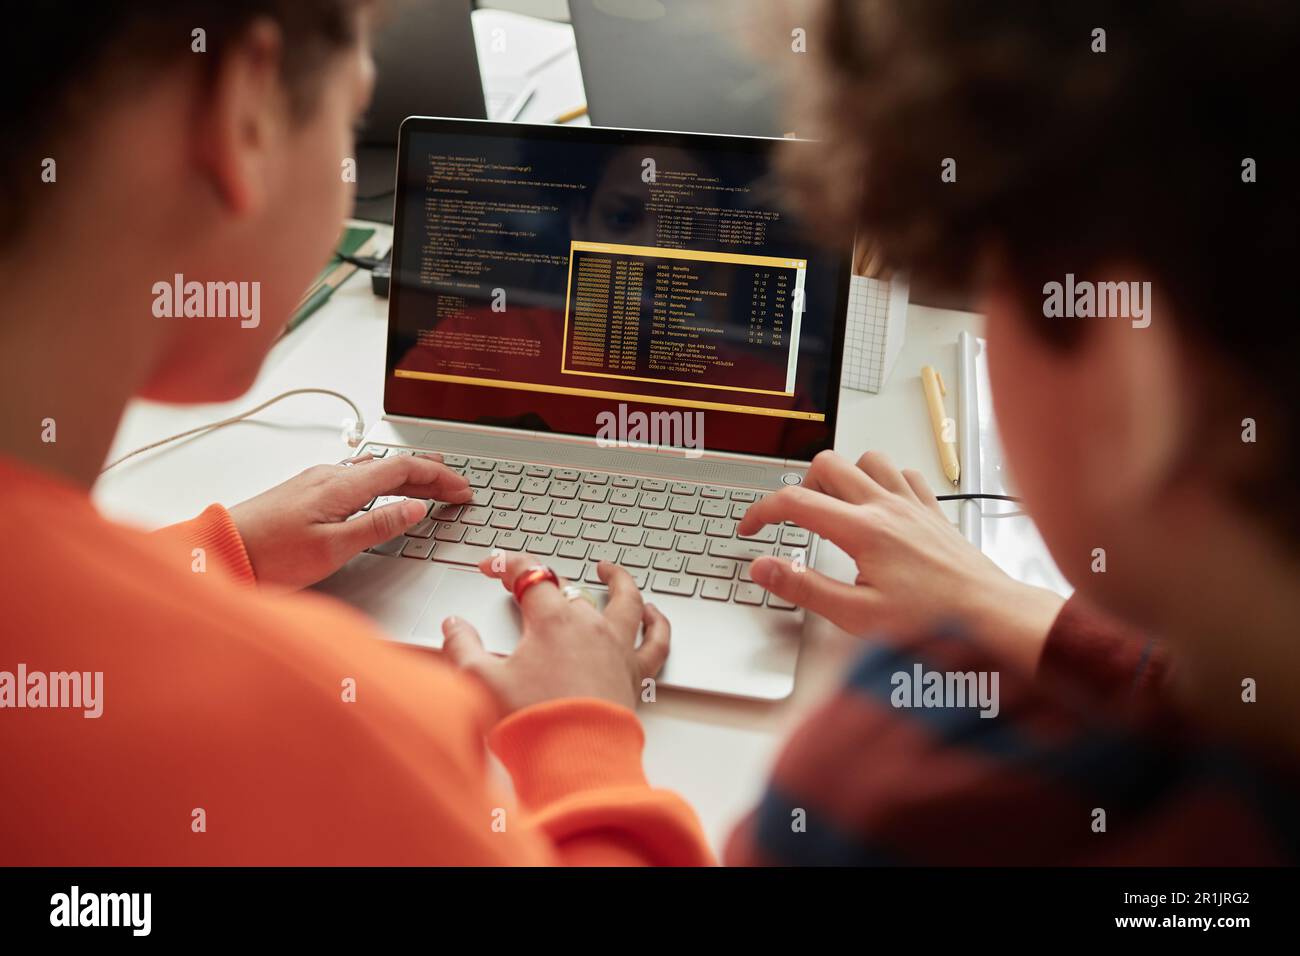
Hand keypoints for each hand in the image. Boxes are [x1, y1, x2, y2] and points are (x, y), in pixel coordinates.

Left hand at [229, 453, 470, 588]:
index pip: (404, 469)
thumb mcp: (333, 548)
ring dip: (405, 473)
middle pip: (391, 464)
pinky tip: (380, 488)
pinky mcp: (304, 491)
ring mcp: (315, 480)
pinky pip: (355, 475)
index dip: (439, 477)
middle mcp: (329, 475)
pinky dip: (382, 479)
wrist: (219, 552)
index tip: (462, 489)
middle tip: (456, 482)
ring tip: (427, 479)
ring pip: (373, 468)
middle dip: (429, 471)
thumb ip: (378, 525)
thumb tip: (415, 508)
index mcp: (342, 486)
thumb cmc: (269, 555)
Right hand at [440, 553, 670, 715]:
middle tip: (526, 585)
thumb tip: (454, 626)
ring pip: (626, 600)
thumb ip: (463, 647)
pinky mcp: (635, 673)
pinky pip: (656, 639)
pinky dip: (657, 622)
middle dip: (544, 582)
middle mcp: (590, 627)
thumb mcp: (480, 683)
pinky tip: (653, 614)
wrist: (574, 761)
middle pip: (569, 590)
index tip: (493, 568)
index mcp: (553, 621)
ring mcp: (617, 648)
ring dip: (617, 581)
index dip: (507, 565)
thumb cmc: (533, 723)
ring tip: (609, 572)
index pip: (530, 576)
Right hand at [739, 450, 1064, 670]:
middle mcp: (886, 508)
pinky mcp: (933, 511)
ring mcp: (912, 504)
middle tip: (796, 520)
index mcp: (862, 531)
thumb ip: (804, 587)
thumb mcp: (857, 615)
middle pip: (827, 464)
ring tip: (835, 507)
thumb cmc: (933, 621)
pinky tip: (880, 506)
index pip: (795, 501)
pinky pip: (904, 474)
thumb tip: (764, 568)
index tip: (751, 528)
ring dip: (844, 476)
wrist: (991, 616)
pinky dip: (884, 481)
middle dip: (801, 486)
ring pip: (867, 459)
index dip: (761, 511)